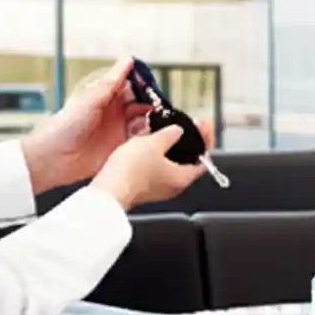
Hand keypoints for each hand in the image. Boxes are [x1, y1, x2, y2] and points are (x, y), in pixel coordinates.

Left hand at [20, 57, 151, 192]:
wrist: (54, 157)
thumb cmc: (66, 125)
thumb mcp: (91, 99)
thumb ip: (112, 81)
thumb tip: (127, 60)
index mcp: (106, 96)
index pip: (131, 85)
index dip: (143, 85)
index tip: (153, 86)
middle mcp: (114, 111)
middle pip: (140, 103)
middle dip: (149, 103)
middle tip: (157, 106)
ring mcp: (117, 129)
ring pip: (142, 120)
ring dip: (148, 119)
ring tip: (149, 121)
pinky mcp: (120, 147)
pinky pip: (139, 139)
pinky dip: (144, 136)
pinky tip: (143, 135)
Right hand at [91, 120, 213, 209]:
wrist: (108, 189)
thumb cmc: (132, 171)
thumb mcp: (155, 143)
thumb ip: (171, 134)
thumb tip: (178, 130)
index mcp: (182, 178)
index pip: (204, 159)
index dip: (206, 139)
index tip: (205, 125)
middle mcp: (173, 186)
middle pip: (189, 161)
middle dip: (189, 142)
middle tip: (188, 126)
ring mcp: (158, 188)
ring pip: (171, 164)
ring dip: (171, 147)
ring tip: (166, 130)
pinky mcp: (143, 186)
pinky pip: (156, 168)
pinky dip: (157, 154)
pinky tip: (149, 143)